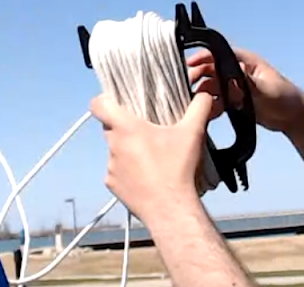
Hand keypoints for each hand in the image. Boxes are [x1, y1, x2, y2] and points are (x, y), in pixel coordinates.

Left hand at [90, 91, 214, 223]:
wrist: (171, 210)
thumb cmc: (178, 170)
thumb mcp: (192, 133)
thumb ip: (199, 107)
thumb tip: (204, 94)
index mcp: (127, 129)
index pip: (99, 105)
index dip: (104, 99)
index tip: (116, 100)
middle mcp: (114, 146)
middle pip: (110, 127)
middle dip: (124, 125)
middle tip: (145, 126)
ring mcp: (111, 167)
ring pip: (115, 149)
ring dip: (128, 148)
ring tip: (151, 154)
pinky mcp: (113, 185)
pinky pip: (117, 171)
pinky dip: (128, 170)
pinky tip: (147, 174)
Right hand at [186, 46, 303, 133]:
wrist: (293, 117)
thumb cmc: (285, 97)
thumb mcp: (266, 89)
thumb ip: (247, 85)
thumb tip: (229, 82)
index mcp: (246, 62)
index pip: (220, 53)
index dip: (204, 56)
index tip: (190, 64)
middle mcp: (239, 71)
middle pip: (212, 69)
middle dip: (200, 76)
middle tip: (188, 85)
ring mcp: (236, 86)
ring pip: (214, 86)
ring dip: (204, 93)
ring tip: (196, 103)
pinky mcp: (236, 101)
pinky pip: (219, 101)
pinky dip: (212, 106)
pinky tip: (207, 113)